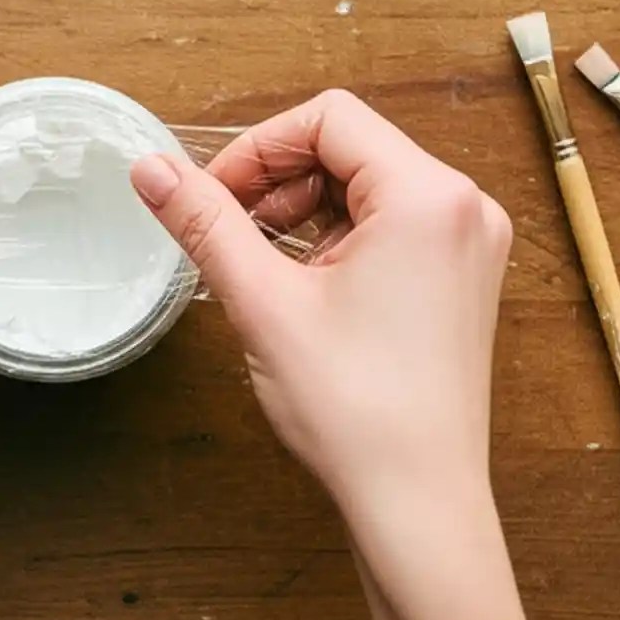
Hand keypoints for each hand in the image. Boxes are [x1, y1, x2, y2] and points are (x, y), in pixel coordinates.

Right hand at [131, 90, 528, 619]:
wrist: (415, 502)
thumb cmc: (355, 410)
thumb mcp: (262, 302)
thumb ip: (204, 223)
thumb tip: (152, 169)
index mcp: (428, 197)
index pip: (330, 118)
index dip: (258, 148)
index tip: (214, 196)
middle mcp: (464, 209)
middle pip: (351, 149)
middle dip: (278, 180)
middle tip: (228, 232)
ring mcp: (468, 246)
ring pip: (368, 189)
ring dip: (303, 211)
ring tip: (262, 267)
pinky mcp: (460, 281)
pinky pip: (390, 228)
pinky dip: (336, 241)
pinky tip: (301, 288)